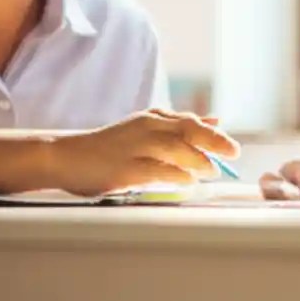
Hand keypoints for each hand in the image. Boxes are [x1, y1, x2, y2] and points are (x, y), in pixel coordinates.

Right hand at [50, 109, 239, 195]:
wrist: (66, 156)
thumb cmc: (110, 146)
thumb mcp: (146, 129)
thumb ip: (180, 127)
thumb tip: (215, 121)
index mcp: (152, 118)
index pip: (191, 123)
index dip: (215, 136)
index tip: (232, 149)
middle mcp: (146, 128)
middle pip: (189, 131)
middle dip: (215, 143)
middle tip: (233, 155)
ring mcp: (135, 147)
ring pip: (177, 149)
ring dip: (199, 162)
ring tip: (211, 172)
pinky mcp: (126, 168)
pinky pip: (158, 171)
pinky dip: (177, 176)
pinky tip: (188, 182)